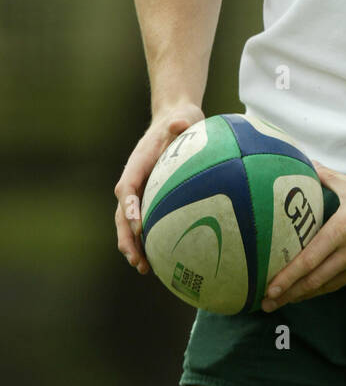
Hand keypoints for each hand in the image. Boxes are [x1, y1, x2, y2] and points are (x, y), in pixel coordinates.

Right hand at [114, 103, 204, 273]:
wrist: (174, 122)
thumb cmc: (180, 121)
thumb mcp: (183, 118)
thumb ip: (180, 122)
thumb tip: (180, 123)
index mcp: (137, 165)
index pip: (128, 188)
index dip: (130, 207)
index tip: (137, 224)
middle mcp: (133, 182)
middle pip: (123, 214)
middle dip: (126, 237)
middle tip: (136, 259)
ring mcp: (140, 193)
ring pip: (129, 224)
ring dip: (133, 246)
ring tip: (144, 268)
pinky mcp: (150, 200)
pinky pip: (146, 223)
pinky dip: (148, 242)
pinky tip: (163, 261)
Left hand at [261, 161, 345, 308]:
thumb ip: (328, 178)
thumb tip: (308, 164)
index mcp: (343, 231)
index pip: (308, 260)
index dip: (287, 278)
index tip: (269, 290)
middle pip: (314, 281)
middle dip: (289, 295)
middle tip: (266, 305)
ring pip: (329, 285)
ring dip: (306, 295)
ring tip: (287, 301)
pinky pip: (345, 280)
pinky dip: (327, 286)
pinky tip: (318, 287)